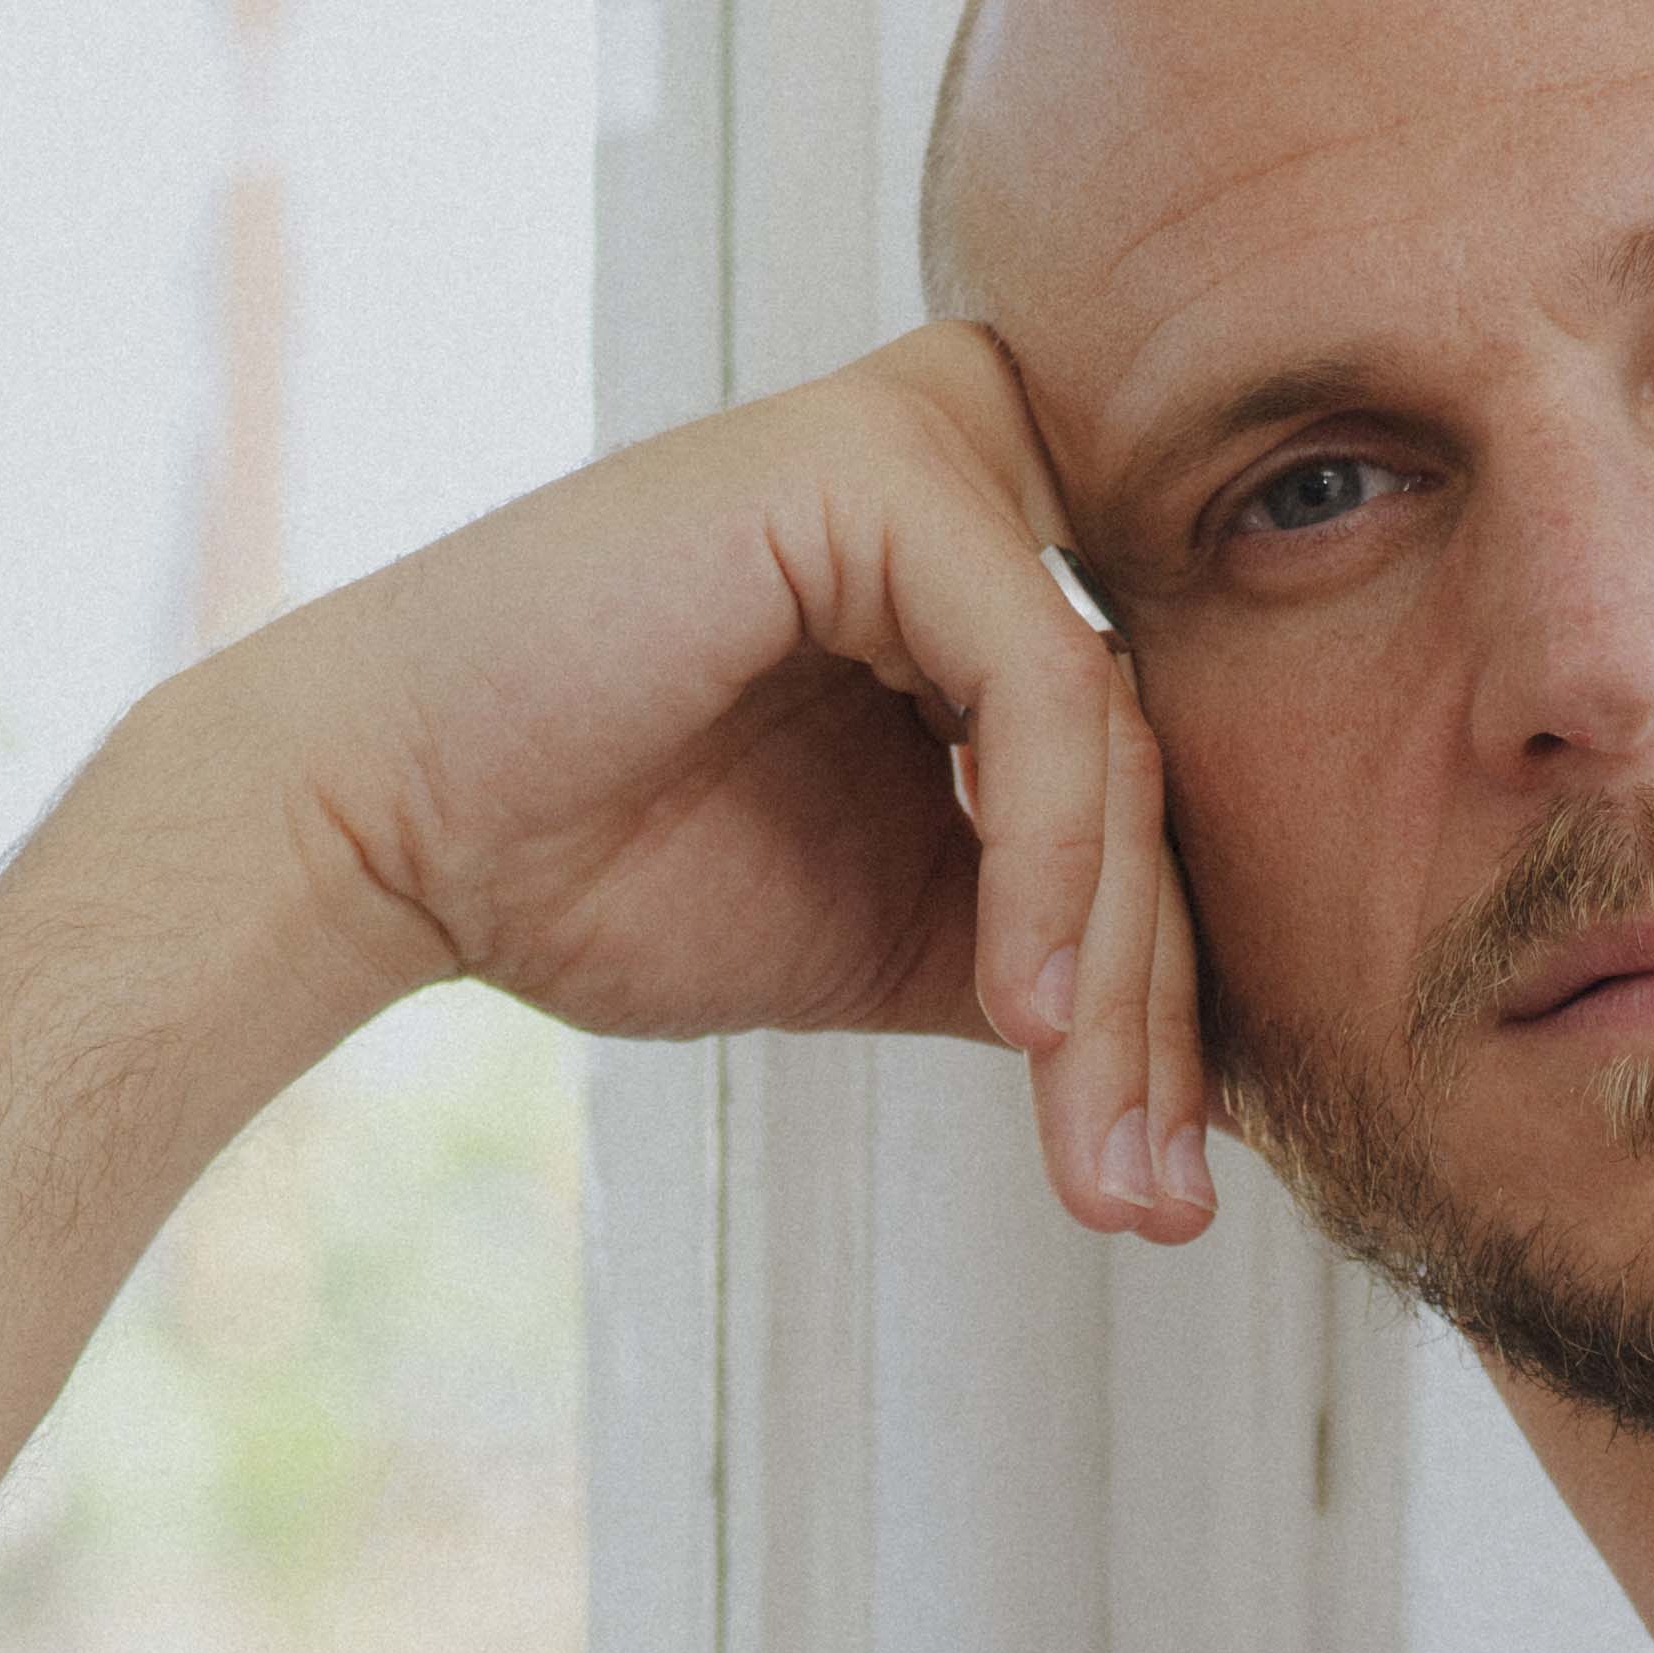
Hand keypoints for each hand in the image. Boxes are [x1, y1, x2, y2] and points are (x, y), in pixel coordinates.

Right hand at [173, 325, 1219, 1240]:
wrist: (399, 836)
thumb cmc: (615, 872)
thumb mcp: (906, 941)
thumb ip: (1065, 962)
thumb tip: (1254, 1087)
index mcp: (983, 580)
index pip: (1149, 796)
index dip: (1172, 1005)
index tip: (1165, 1193)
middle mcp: (973, 483)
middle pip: (1154, 780)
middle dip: (1156, 1020)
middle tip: (1144, 1204)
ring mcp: (926, 449)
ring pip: (1115, 750)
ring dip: (1111, 983)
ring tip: (1085, 1149)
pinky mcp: (875, 459)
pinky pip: (1038, 692)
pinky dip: (1044, 868)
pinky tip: (1019, 1014)